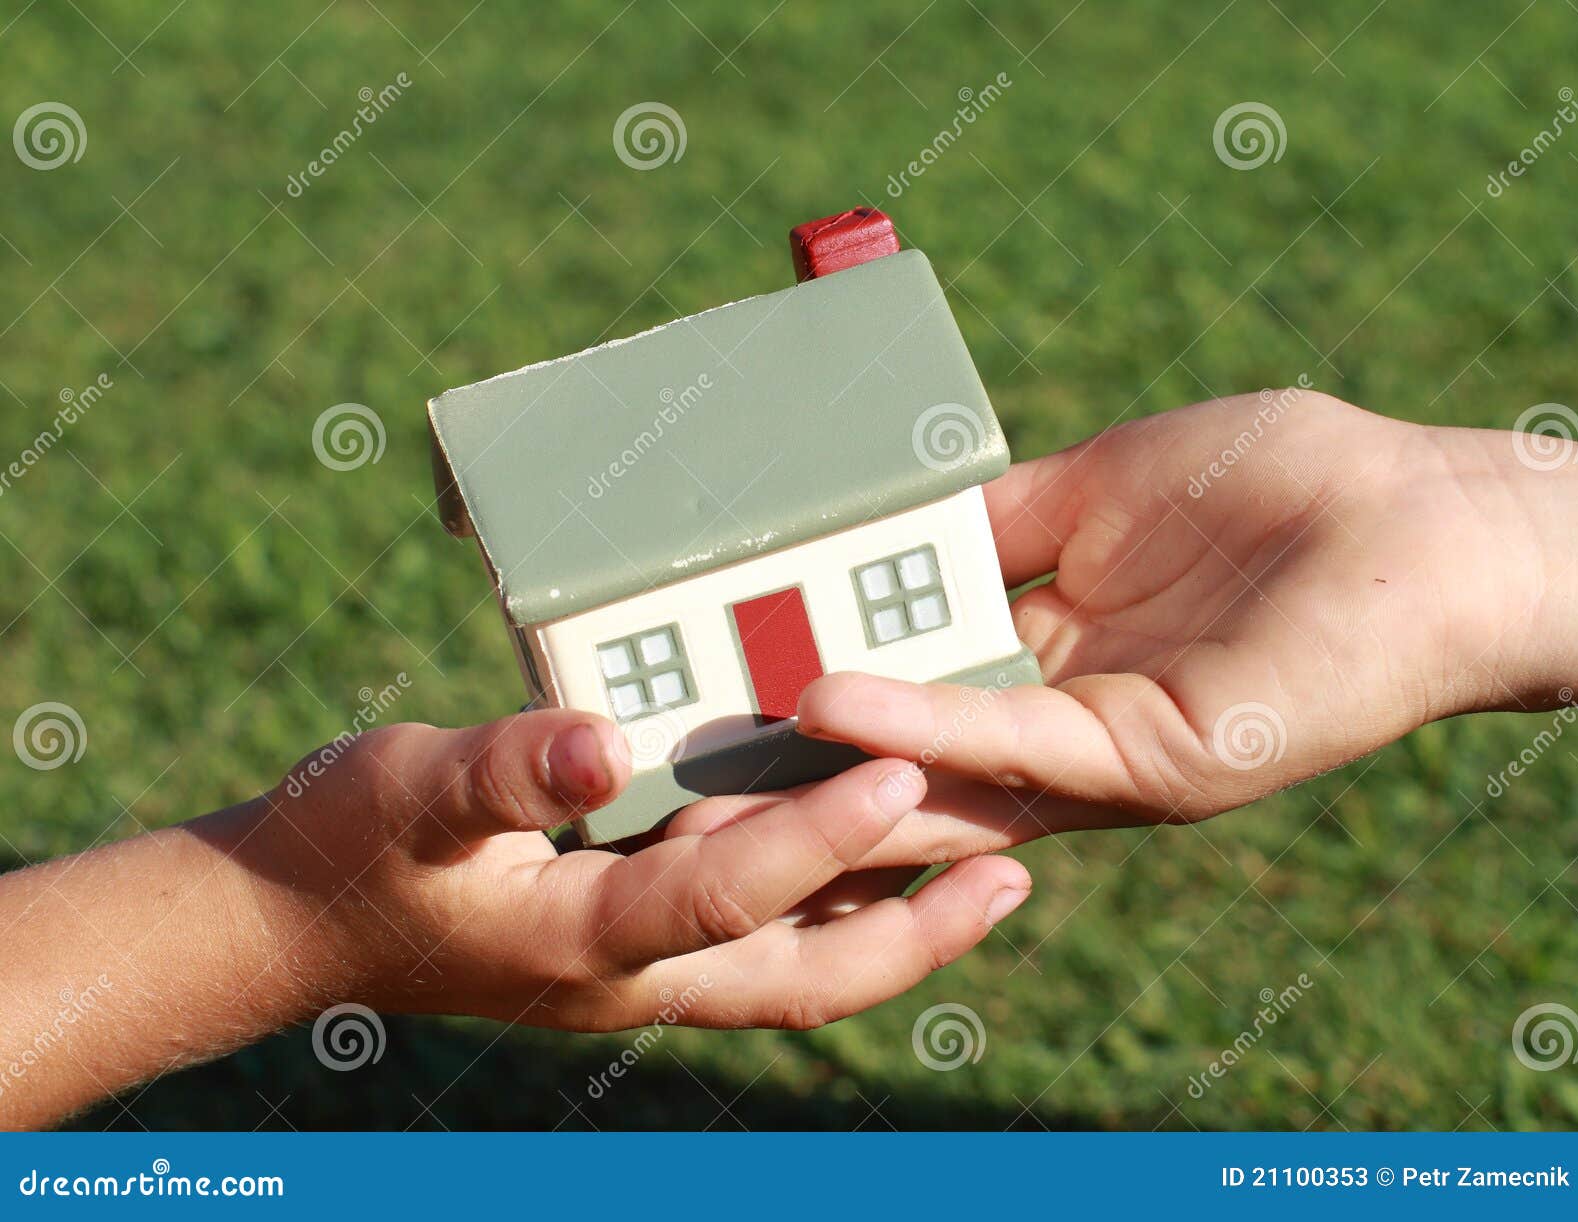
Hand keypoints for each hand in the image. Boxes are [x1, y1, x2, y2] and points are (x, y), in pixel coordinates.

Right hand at [238, 711, 1029, 1031]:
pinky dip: (827, 907)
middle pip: (801, 977)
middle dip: (913, 936)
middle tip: (1015, 876)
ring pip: (793, 970)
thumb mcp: (407, 791)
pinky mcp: (633, 947)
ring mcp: (637, 971)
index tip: (904, 771)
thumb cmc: (344, 846)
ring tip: (990, 872)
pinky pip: (757, 942)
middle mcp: (631, 974)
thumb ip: (498, 769)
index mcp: (582, 938)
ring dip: (890, 927)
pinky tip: (870, 854)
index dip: (819, 839)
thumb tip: (591, 742)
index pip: (726, 895)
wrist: (293, 922)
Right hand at [672, 392, 1577, 861]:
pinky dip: (918, 725)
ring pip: (935, 771)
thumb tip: (888, 527)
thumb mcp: (1093, 484)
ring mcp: (1096, 757)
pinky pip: (1009, 745)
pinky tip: (826, 699)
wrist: (1416, 516)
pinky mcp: (1141, 766)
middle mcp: (1057, 723)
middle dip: (791, 748)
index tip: (708, 657)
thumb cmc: (1272, 481)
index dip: (810, 664)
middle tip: (668, 740)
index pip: (903, 670)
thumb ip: (990, 522)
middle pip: (901, 744)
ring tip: (710, 736)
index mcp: (1044, 655)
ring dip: (826, 758)